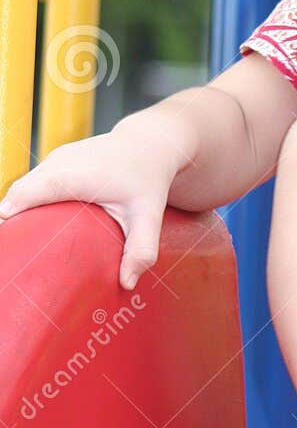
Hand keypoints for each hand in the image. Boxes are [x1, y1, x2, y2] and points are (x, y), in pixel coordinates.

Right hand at [0, 124, 184, 290]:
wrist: (150, 144)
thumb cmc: (148, 179)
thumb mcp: (148, 215)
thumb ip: (141, 249)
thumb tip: (128, 283)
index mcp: (70, 176)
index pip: (24, 195)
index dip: (10, 217)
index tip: (10, 243)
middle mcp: (56, 164)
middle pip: (17, 195)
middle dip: (13, 222)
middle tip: (18, 254)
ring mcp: (53, 160)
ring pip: (22, 189)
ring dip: (19, 213)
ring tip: (24, 245)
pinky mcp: (55, 162)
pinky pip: (32, 184)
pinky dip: (28, 203)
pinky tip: (36, 227)